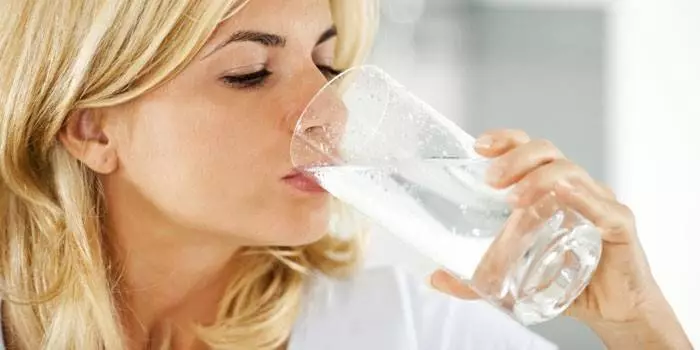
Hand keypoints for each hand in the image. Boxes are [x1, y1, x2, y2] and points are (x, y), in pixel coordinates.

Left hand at [428, 129, 690, 348]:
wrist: (612, 311)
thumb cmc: (567, 281)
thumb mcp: (513, 278)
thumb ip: (476, 279)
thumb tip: (436, 278)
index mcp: (549, 190)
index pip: (527, 150)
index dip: (505, 141)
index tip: (479, 147)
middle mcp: (575, 188)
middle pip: (547, 153)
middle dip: (516, 159)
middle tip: (492, 181)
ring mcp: (599, 202)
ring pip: (570, 173)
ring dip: (540, 179)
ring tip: (514, 198)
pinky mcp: (619, 225)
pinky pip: (603, 206)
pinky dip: (583, 197)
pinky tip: (565, 193)